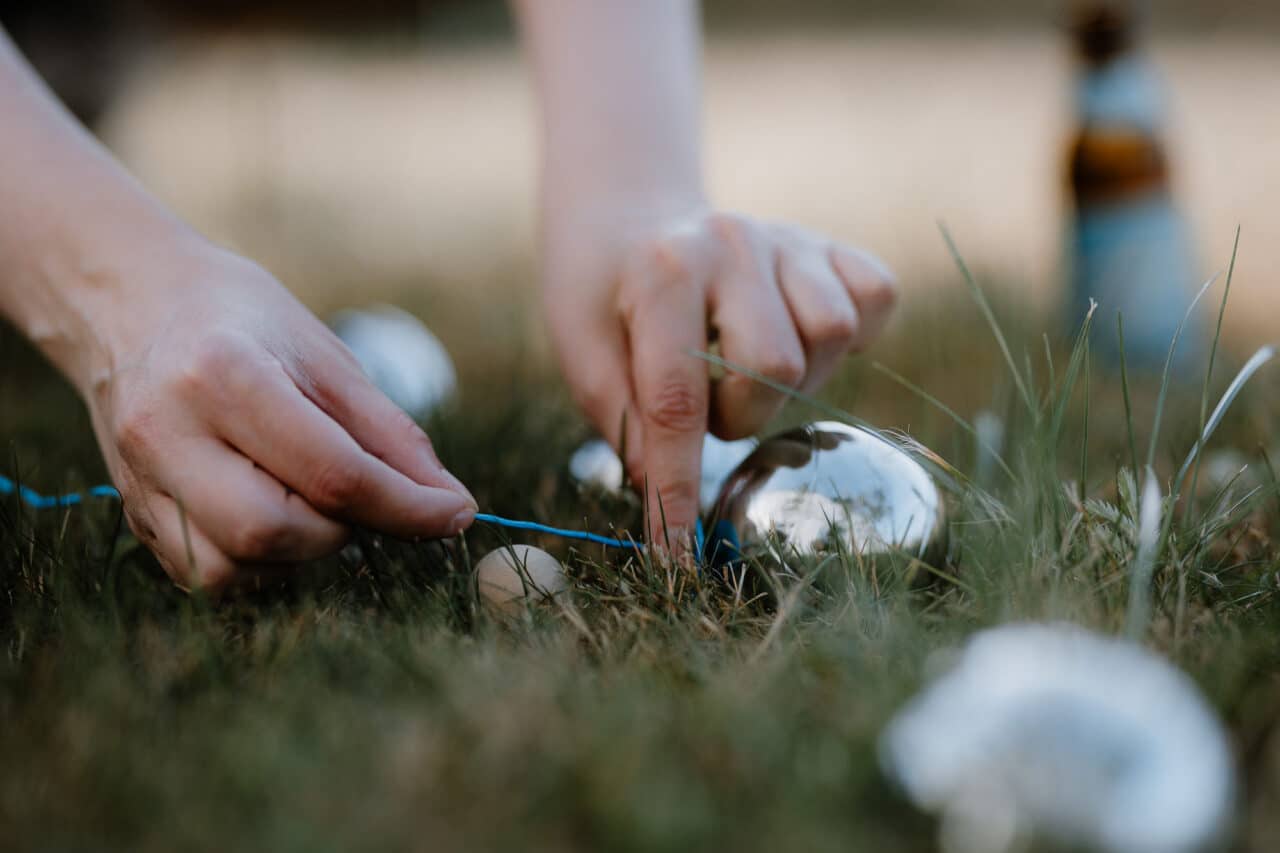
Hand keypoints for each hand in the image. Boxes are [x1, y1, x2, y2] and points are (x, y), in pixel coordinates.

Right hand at [81, 245, 475, 591]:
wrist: (132, 302)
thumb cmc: (243, 320)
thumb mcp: (326, 356)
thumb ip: (390, 435)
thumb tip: (450, 504)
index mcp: (223, 374)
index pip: (330, 471)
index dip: (406, 507)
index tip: (454, 514)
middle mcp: (167, 431)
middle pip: (270, 530)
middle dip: (341, 530)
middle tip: (361, 495)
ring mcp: (140, 478)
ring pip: (234, 567)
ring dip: (300, 552)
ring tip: (311, 499)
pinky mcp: (134, 513)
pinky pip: (208, 574)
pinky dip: (261, 561)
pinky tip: (276, 513)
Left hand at [542, 203, 897, 542]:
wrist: (631, 225)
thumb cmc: (604, 306)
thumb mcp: (586, 358)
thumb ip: (627, 422)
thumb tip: (667, 490)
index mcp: (661, 272)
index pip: (677, 399)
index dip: (678, 488)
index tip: (677, 554)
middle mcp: (730, 243)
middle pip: (773, 369)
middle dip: (739, 415)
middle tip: (709, 401)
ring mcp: (787, 239)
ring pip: (829, 335)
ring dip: (791, 380)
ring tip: (749, 369)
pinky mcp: (830, 246)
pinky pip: (874, 298)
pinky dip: (846, 336)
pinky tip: (797, 334)